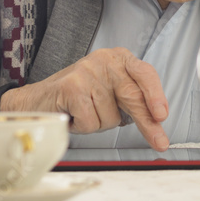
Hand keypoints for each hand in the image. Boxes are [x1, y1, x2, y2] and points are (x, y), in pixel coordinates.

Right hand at [0, 48, 169, 150]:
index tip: (162, 115)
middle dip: (147, 122)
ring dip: (99, 124)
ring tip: (83, 113)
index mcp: (118, 59)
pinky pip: (91, 122)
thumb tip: (155, 120)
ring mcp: (87, 72)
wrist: (37, 101)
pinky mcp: (72, 87)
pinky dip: (83, 127)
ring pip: (111, 117)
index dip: (156, 94)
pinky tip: (72, 116)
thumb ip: (131, 100)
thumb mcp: (110, 93)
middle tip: (159, 141)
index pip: (144, 73)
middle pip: (133, 96)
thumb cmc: (77, 99)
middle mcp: (105, 61)